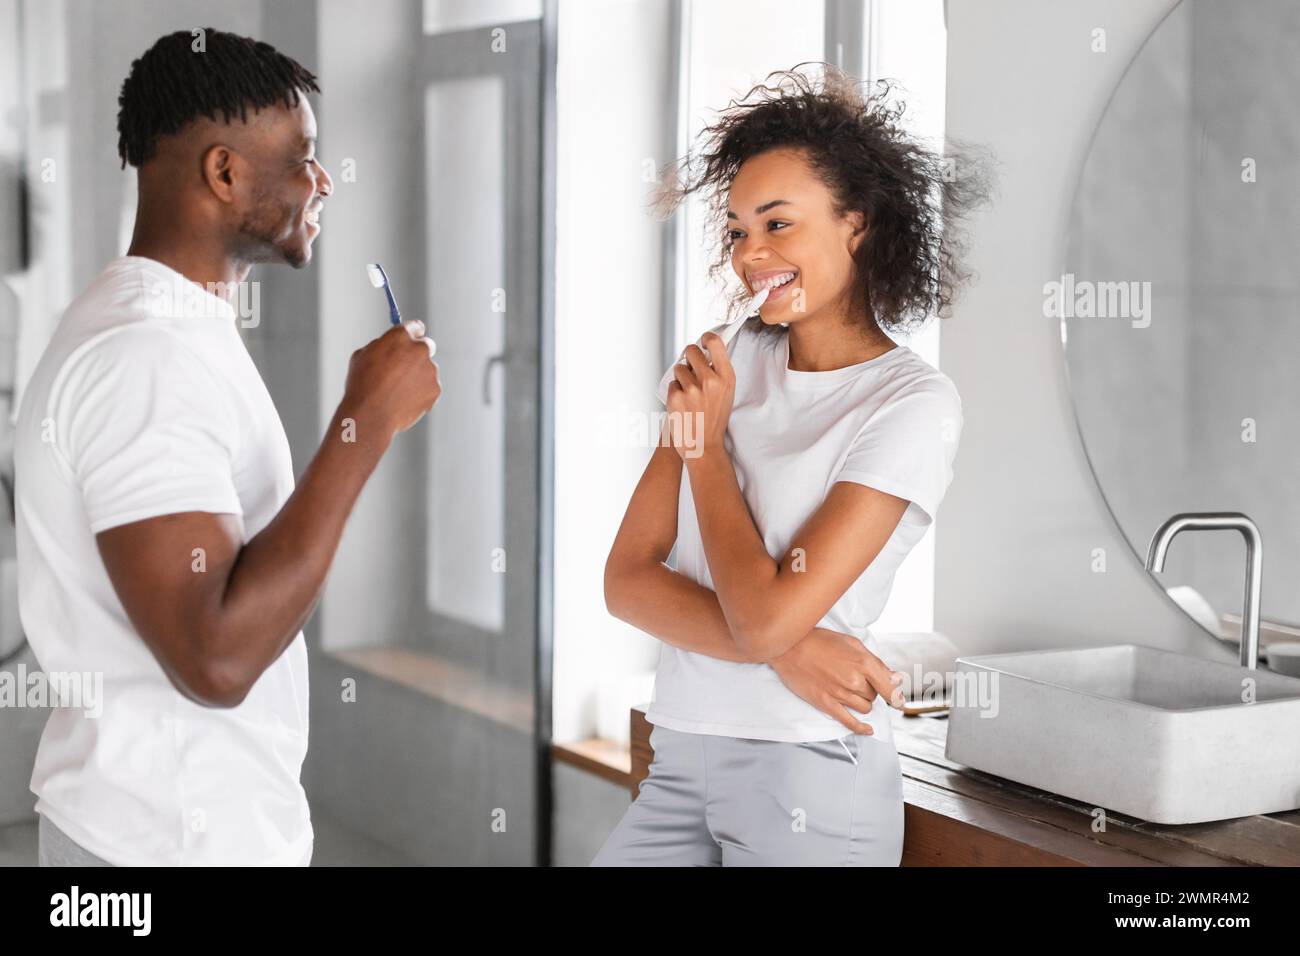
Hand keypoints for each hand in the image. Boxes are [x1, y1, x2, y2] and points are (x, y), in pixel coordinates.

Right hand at [341, 320, 441, 441]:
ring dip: (418, 375)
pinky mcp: (435, 389)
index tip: (412, 338)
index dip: (412, 333)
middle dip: (418, 353)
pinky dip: (421, 392)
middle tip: (406, 366)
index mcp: (400, 336)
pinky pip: (429, 387)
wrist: (371, 414)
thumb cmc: (361, 385)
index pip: (415, 327)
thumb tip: (389, 347)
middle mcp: (419, 349)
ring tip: (397, 391)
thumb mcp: (363, 355)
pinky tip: (404, 400)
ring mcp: (430, 369)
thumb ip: (381, 346)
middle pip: (426, 345)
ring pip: (427, 369)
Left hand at [665, 331, 734, 460]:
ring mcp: (693, 389)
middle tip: (690, 368)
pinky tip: (683, 405)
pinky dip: (675, 392)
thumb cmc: (714, 420)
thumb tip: (705, 351)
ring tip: (689, 395)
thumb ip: (719, 372)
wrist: (704, 446)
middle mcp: (711, 381)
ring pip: (679, 368)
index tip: (702, 342)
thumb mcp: (726, 394)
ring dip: (681, 378)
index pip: (715, 342)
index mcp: (726, 378)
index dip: (705, 338)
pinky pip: (672, 383)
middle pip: (691, 350)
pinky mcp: (677, 397)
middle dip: (688, 357)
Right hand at [769, 628, 905, 733]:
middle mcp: (854, 680)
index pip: (889, 687)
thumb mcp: (851, 643)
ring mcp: (840, 693)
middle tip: (855, 679)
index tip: (900, 701)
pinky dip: (860, 728)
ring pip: (864, 708)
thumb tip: (895, 678)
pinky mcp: (825, 703)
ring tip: (849, 690)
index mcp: (864, 663)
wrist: (789, 646)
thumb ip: (874, 662)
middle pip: (873, 696)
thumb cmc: (820, 640)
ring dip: (862, 702)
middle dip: (869, 690)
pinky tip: (868, 730)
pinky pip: (848, 721)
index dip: (896, 696)